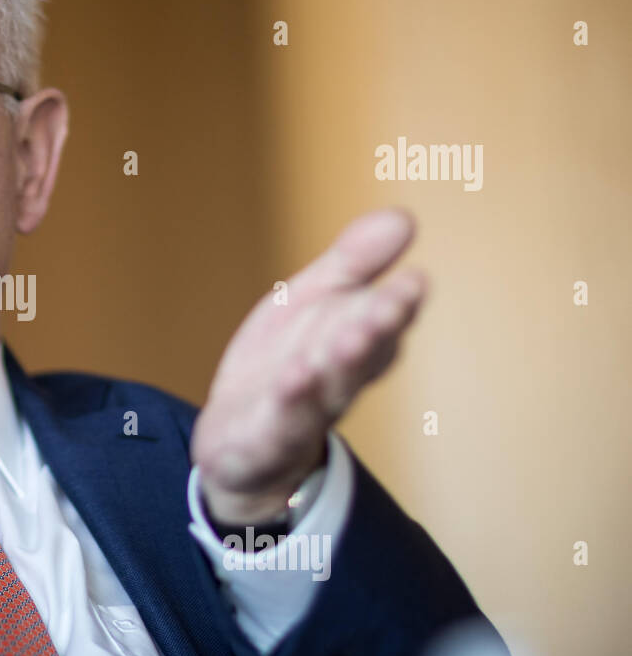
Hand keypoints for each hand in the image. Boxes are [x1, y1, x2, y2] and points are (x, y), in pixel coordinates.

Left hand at [192, 208, 426, 524]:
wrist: (240, 440)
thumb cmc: (287, 361)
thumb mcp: (314, 300)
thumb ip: (354, 262)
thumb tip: (404, 216)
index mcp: (358, 341)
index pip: (383, 320)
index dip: (398, 303)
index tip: (414, 279)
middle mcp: (340, 378)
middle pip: (365, 351)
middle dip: (379, 326)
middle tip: (395, 300)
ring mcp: (306, 411)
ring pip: (332, 386)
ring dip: (343, 362)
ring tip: (351, 335)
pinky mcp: (269, 438)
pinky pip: (284, 421)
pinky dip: (292, 401)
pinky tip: (295, 377)